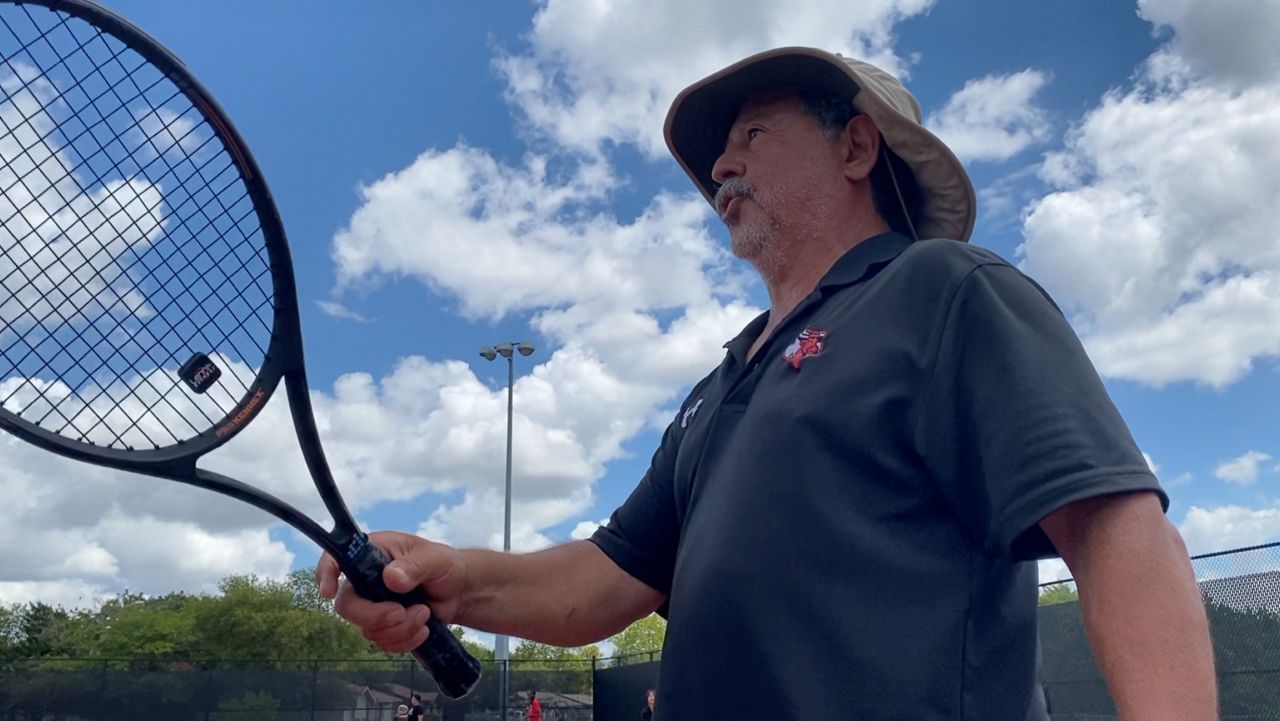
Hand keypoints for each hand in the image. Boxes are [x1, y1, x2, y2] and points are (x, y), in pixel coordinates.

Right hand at [317, 531, 467, 652]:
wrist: (460, 591)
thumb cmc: (444, 565)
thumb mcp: (434, 559)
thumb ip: (414, 566)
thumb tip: (392, 578)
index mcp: (372, 553)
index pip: (335, 559)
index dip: (325, 574)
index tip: (327, 591)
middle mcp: (365, 579)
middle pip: (347, 606)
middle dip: (375, 615)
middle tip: (402, 612)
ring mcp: (373, 604)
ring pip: (367, 628)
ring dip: (398, 628)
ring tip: (425, 614)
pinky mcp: (384, 626)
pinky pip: (382, 642)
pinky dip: (403, 641)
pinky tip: (423, 630)